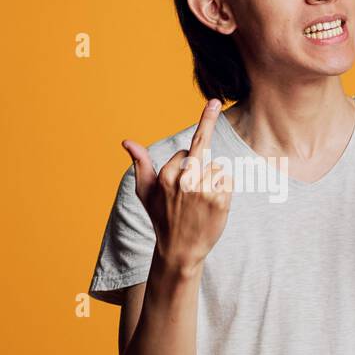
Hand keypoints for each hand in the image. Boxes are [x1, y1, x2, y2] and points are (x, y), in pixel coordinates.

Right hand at [122, 99, 233, 271]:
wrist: (180, 251)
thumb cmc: (162, 218)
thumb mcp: (145, 192)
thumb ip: (140, 164)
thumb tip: (126, 142)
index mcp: (166, 175)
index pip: (187, 151)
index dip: (188, 163)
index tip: (212, 103)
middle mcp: (184, 180)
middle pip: (203, 151)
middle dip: (205, 138)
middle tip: (210, 120)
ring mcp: (203, 190)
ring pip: (218, 169)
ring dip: (213, 182)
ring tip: (201, 204)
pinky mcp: (220, 200)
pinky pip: (228, 182)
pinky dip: (225, 191)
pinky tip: (212, 207)